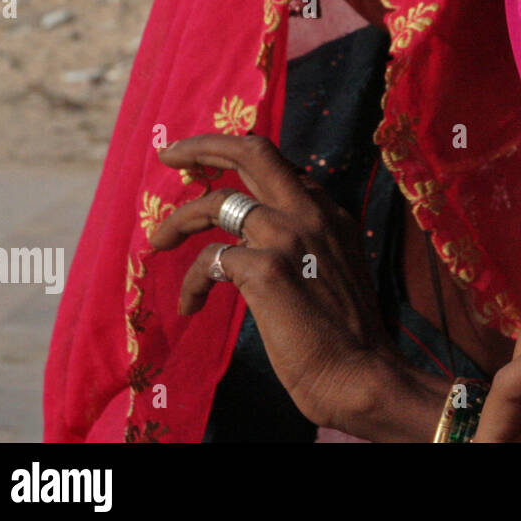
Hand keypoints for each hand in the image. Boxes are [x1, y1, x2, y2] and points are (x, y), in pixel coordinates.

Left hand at [152, 133, 437, 437]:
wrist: (362, 374)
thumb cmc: (348, 337)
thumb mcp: (336, 271)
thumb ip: (309, 245)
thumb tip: (265, 242)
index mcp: (331, 214)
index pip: (281, 168)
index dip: (240, 160)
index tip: (209, 167)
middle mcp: (312, 214)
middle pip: (253, 153)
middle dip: (204, 146)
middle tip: (169, 155)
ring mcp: (289, 237)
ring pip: (216, 203)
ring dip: (178, 221)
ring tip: (158, 243)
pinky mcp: (266, 270)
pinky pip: (209, 262)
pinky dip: (191, 285)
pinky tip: (190, 307)